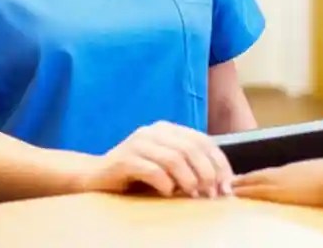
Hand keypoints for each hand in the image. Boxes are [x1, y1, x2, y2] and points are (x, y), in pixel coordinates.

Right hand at [82, 121, 234, 197]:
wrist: (95, 176)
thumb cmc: (136, 174)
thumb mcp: (166, 166)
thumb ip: (188, 166)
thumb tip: (220, 183)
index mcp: (167, 129)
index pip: (202, 140)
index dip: (218, 162)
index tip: (227, 184)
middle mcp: (153, 131)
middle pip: (190, 148)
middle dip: (206, 172)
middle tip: (212, 193)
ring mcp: (137, 143)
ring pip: (173, 158)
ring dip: (189, 179)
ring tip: (194, 194)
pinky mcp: (124, 160)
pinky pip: (152, 170)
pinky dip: (165, 183)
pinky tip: (169, 193)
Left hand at [232, 156, 322, 207]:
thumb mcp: (319, 176)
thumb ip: (310, 179)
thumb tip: (310, 184)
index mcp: (292, 170)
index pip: (267, 173)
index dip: (253, 176)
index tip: (241, 179)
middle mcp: (284, 174)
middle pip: (257, 176)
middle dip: (241, 180)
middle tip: (224, 183)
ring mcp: (282, 182)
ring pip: (254, 182)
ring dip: (239, 185)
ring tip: (226, 188)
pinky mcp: (283, 192)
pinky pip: (259, 191)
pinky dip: (247, 191)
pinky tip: (238, 194)